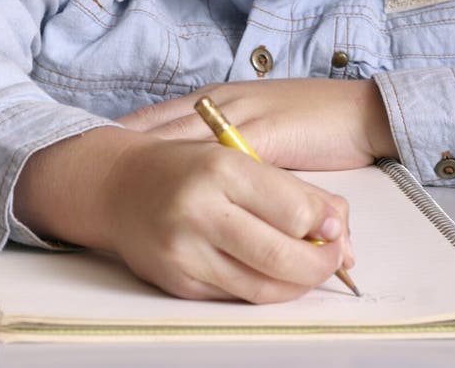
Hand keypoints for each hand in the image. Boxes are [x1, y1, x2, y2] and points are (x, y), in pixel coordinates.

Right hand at [104, 134, 353, 302]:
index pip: (292, 209)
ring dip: (297, 284)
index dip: (325, 225)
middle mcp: (200, 210)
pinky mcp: (177, 282)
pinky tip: (271, 273)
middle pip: (282, 257)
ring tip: (308, 267)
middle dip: (320, 264)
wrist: (118, 186)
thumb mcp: (236, 158)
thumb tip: (337, 223)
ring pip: (262, 287)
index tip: (336, 227)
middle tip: (333, 257)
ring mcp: (185, 251)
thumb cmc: (184, 167)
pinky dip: (263, 289)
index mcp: (220, 168)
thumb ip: (288, 188)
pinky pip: (235, 296)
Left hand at [117, 77, 397, 168]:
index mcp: (224, 98)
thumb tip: (209, 164)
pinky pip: (220, 153)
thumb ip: (237, 140)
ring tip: (111, 169)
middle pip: (164, 124)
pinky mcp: (265, 134)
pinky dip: (192, 166)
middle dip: (126, 141)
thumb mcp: (267, 124)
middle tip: (87, 155)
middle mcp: (225, 102)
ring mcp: (243, 116)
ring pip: (183, 136)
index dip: (131, 129)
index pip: (166, 114)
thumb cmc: (317, 120)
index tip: (96, 143)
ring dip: (148, 153)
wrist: (361, 111)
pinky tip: (169, 179)